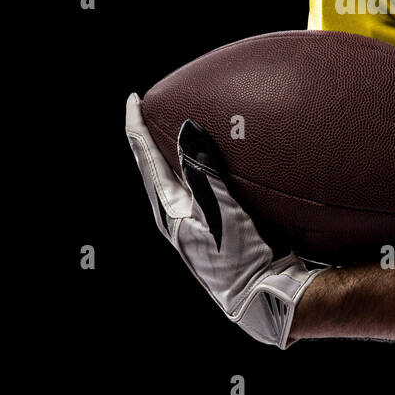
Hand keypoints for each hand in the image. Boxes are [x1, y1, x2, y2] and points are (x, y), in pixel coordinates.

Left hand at [125, 93, 329, 347]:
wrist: (262, 296)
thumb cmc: (240, 256)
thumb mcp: (221, 209)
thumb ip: (204, 168)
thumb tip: (187, 127)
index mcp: (169, 211)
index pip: (146, 159)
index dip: (137, 127)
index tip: (133, 99)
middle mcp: (174, 218)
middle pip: (153, 168)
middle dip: (149, 138)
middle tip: (150, 109)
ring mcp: (191, 227)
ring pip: (173, 179)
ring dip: (171, 154)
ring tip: (174, 130)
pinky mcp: (210, 231)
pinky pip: (194, 190)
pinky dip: (194, 169)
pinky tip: (210, 165)